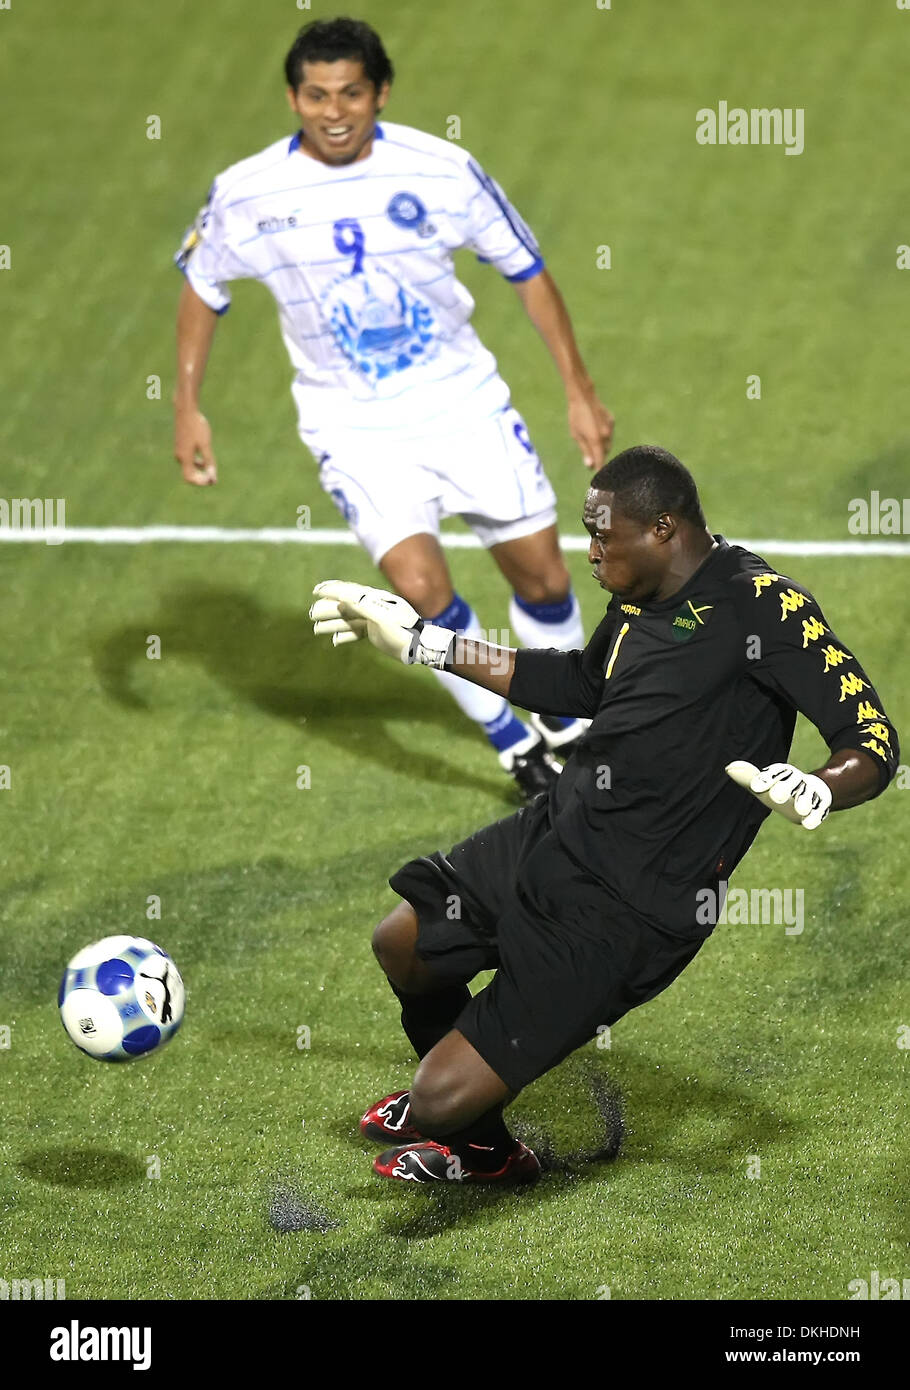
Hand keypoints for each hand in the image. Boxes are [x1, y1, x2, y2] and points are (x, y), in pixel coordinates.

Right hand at [175, 406, 216, 485]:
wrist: (186, 411)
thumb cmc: (197, 427)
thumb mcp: (205, 445)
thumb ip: (208, 461)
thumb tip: (212, 476)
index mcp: (185, 457)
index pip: (190, 478)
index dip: (200, 482)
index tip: (212, 481)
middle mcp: (180, 456)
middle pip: (189, 474)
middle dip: (201, 478)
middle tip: (214, 479)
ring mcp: (179, 451)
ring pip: (189, 467)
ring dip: (200, 470)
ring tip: (211, 470)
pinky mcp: (181, 445)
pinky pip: (188, 460)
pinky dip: (197, 463)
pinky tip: (205, 458)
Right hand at [309, 580, 454, 667]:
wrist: (420, 647)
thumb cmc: (403, 632)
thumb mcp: (382, 618)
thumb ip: (363, 606)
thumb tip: (343, 596)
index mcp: (374, 599)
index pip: (349, 592)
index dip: (332, 590)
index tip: (316, 591)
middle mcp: (372, 607)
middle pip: (345, 606)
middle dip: (327, 609)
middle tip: (311, 614)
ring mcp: (373, 619)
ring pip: (348, 619)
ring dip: (332, 623)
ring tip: (316, 628)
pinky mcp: (375, 632)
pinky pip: (356, 631)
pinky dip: (345, 635)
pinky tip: (335, 641)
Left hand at [567, 387, 613, 469]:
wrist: (584, 397)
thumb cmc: (576, 417)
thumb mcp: (577, 436)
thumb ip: (585, 451)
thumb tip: (590, 465)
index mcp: (596, 441)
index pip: (600, 461)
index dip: (599, 470)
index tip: (598, 479)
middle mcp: (606, 436)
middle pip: (605, 453)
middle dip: (599, 457)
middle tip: (592, 461)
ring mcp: (610, 428)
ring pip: (608, 443)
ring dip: (602, 446)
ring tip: (591, 443)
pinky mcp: (611, 421)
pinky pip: (609, 433)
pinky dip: (604, 436)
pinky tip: (595, 430)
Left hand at [726, 760, 831, 830]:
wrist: (813, 793)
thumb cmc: (781, 788)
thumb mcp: (766, 783)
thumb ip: (748, 777)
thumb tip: (729, 768)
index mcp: (784, 773)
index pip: (777, 772)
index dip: (767, 778)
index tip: (755, 787)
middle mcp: (798, 781)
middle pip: (793, 781)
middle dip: (785, 788)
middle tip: (776, 797)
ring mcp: (811, 793)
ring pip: (807, 795)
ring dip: (804, 802)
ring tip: (800, 810)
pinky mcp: (820, 806)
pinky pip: (819, 810)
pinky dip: (814, 817)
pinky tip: (807, 824)